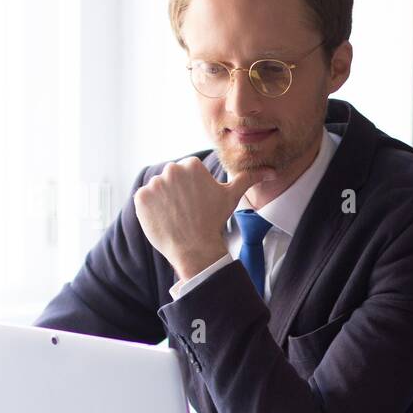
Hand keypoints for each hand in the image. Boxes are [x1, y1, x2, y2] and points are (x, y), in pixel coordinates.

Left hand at [133, 157, 274, 279]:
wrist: (195, 247)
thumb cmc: (214, 221)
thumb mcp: (232, 196)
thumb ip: (249, 179)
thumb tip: (272, 173)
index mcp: (191, 165)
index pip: (187, 173)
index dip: (192, 189)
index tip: (197, 203)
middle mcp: (171, 169)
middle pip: (171, 180)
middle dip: (177, 193)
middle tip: (188, 212)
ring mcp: (154, 184)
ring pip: (158, 190)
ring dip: (164, 201)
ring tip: (176, 217)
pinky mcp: (141, 198)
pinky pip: (144, 200)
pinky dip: (151, 210)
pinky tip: (164, 220)